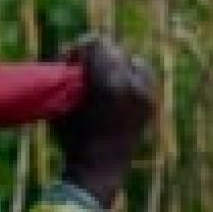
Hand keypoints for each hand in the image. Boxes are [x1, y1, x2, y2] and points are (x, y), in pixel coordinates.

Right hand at [52, 36, 156, 195]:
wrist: (101, 169)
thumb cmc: (72, 138)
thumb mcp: (61, 103)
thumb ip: (66, 75)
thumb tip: (67, 53)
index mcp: (109, 81)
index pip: (97, 42)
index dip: (80, 49)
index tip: (70, 60)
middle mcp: (133, 83)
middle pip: (115, 48)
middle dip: (98, 55)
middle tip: (83, 69)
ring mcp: (146, 93)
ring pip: (132, 60)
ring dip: (115, 65)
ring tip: (102, 79)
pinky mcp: (152, 102)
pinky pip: (142, 76)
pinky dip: (130, 76)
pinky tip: (117, 88)